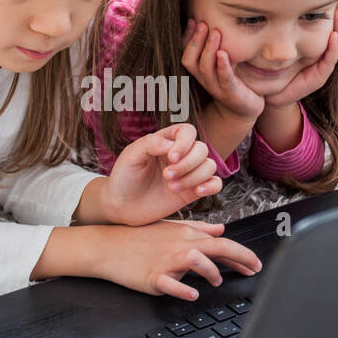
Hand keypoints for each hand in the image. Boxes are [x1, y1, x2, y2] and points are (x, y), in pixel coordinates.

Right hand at [101, 219, 262, 300]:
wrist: (109, 245)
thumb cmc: (140, 237)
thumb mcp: (171, 228)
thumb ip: (199, 228)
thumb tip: (221, 229)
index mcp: (187, 235)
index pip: (222, 242)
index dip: (243, 253)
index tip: (255, 264)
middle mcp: (180, 246)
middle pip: (218, 248)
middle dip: (241, 258)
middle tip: (255, 269)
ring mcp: (166, 261)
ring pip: (196, 260)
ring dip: (212, 271)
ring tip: (217, 281)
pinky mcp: (153, 277)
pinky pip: (170, 283)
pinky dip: (183, 289)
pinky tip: (193, 294)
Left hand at [104, 123, 222, 225]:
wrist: (122, 206)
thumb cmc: (124, 177)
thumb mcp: (131, 156)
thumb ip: (150, 144)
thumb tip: (171, 145)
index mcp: (166, 141)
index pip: (187, 131)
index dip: (184, 143)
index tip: (170, 157)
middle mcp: (180, 155)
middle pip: (201, 149)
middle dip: (187, 164)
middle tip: (166, 176)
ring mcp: (188, 173)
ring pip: (209, 166)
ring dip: (193, 177)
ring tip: (171, 187)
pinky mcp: (193, 191)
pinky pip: (216, 183)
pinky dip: (211, 186)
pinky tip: (197, 191)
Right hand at [180, 18, 265, 121]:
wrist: (245, 109)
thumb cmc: (234, 81)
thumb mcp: (221, 64)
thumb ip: (216, 48)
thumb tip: (213, 22)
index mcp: (200, 72)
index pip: (186, 53)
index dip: (186, 38)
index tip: (193, 20)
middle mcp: (204, 80)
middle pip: (190, 60)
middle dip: (194, 41)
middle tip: (203, 23)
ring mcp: (216, 88)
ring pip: (205, 68)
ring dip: (208, 49)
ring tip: (215, 32)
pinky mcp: (231, 93)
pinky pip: (224, 79)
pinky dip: (222, 66)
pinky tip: (223, 53)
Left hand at [264, 5, 337, 108]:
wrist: (271, 94)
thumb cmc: (273, 68)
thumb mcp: (277, 44)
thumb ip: (281, 27)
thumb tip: (276, 1)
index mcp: (315, 45)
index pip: (328, 25)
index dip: (331, 11)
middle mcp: (322, 54)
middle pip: (337, 31)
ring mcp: (322, 65)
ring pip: (337, 43)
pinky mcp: (319, 76)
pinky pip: (330, 59)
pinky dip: (333, 47)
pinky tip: (334, 35)